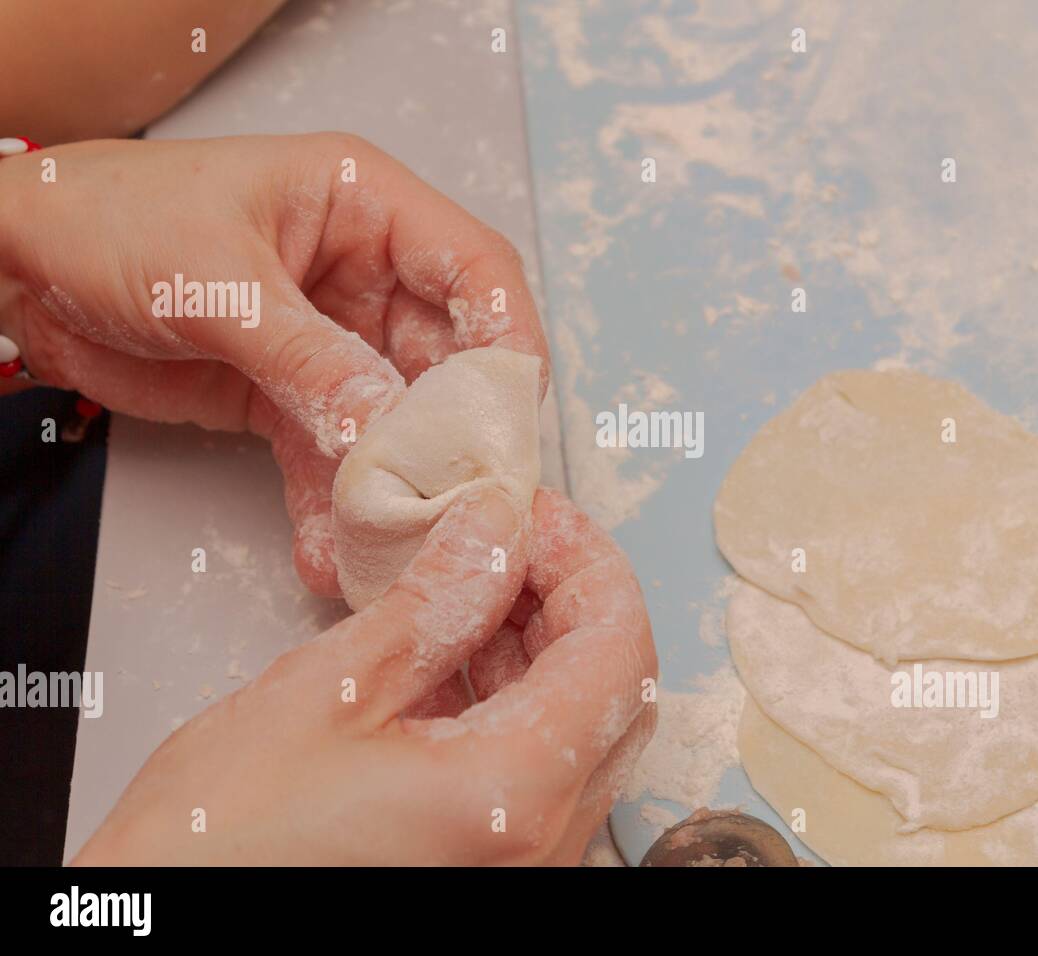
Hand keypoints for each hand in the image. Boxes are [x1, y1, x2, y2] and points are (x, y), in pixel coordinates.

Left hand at [0, 134, 549, 595]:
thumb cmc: (111, 219)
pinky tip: (328, 545)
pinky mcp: (295, 396)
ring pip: (395, 419)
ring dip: (393, 483)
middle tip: (456, 498)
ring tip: (387, 539)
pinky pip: (335, 453)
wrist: (17, 263)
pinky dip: (335, 501)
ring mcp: (334, 340)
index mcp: (364, 207)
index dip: (507, 336)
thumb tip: (385, 426)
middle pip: (446, 358)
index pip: (475, 268)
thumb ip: (307, 358)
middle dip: (451, 432)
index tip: (511, 410)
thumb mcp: (215, 282)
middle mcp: (364, 274)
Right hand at [72, 487, 655, 865]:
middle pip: (612, 690)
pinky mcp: (486, 868)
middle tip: (509, 541)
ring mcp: (519, 865)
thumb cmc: (219, 847)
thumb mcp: (328, 690)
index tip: (537, 516)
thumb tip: (494, 526)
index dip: (589, 564)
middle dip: (569, 599)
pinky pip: (536, 770)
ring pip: (578, 729)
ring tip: (475, 585)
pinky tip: (455, 656)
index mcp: (514, 795)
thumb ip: (434, 600)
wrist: (170, 915)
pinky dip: (512, 702)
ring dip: (541, 647)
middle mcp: (541, 844)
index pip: (618, 650)